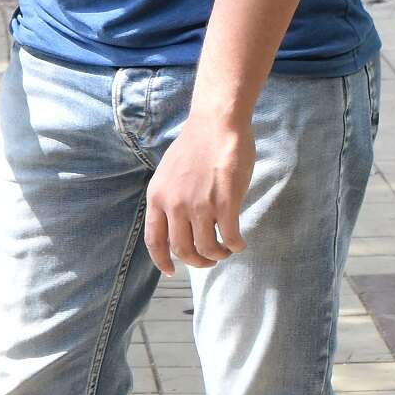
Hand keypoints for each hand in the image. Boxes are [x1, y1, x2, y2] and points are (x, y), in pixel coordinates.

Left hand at [145, 117, 252, 272]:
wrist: (216, 123)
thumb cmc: (197, 144)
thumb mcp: (169, 173)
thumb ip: (170, 198)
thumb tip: (179, 223)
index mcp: (157, 197)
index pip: (154, 240)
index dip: (162, 261)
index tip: (172, 271)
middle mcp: (174, 205)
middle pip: (182, 250)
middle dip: (197, 262)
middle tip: (209, 260)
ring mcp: (199, 205)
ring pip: (207, 248)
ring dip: (218, 255)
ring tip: (225, 251)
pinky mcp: (225, 203)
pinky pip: (230, 237)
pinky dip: (235, 246)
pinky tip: (239, 243)